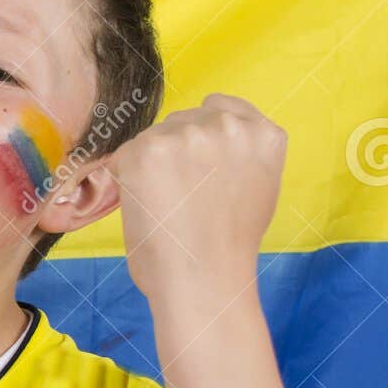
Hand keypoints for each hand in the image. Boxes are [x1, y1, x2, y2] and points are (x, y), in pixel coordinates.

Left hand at [109, 94, 285, 306]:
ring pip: (153, 137)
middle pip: (182, 121)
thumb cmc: (227, 246)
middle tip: (181, 197)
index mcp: (263, 133)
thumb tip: (209, 142)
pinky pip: (125, 156)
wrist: (205, 279)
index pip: (220, 108)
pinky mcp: (146, 151)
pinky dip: (127, 180)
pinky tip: (148, 207)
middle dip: (175, 152)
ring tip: (169, 206)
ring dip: (151, 164)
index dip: (203, 135)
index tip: (198, 164)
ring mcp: (185, 134)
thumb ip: (240, 153)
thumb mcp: (257, 186)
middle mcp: (227, 125)